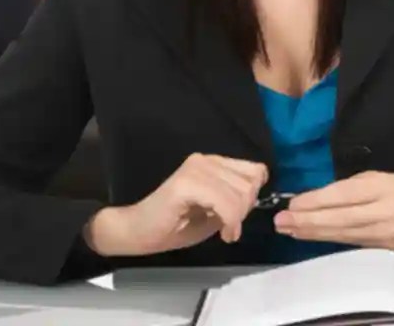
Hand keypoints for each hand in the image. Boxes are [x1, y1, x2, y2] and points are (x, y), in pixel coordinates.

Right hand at [88, 153, 267, 256]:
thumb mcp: (215, 212)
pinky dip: (230, 222)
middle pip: (251, 183)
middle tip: (230, 227)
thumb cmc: (174, 225)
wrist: (137, 232)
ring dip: (238, 219)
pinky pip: (225, 203)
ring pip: (241, 193)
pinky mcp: (186, 183)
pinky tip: (223, 234)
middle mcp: (206, 160)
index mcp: (214, 163)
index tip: (239, 216)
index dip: (253, 195)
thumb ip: (235, 200)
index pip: (255, 170)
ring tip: (225, 231)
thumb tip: (254, 198)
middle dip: (246, 210)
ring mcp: (196, 168)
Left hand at [273, 171, 393, 255]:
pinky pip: (348, 243)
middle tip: (281, 221)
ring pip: (341, 234)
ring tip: (288, 229)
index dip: (317, 201)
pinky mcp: (380, 249)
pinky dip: (325, 239)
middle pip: (339, 218)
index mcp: (383, 187)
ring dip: (311, 232)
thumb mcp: (384, 178)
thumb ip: (354, 186)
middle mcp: (382, 211)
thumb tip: (320, 196)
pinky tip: (308, 237)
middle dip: (307, 220)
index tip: (293, 204)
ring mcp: (382, 233)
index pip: (344, 195)